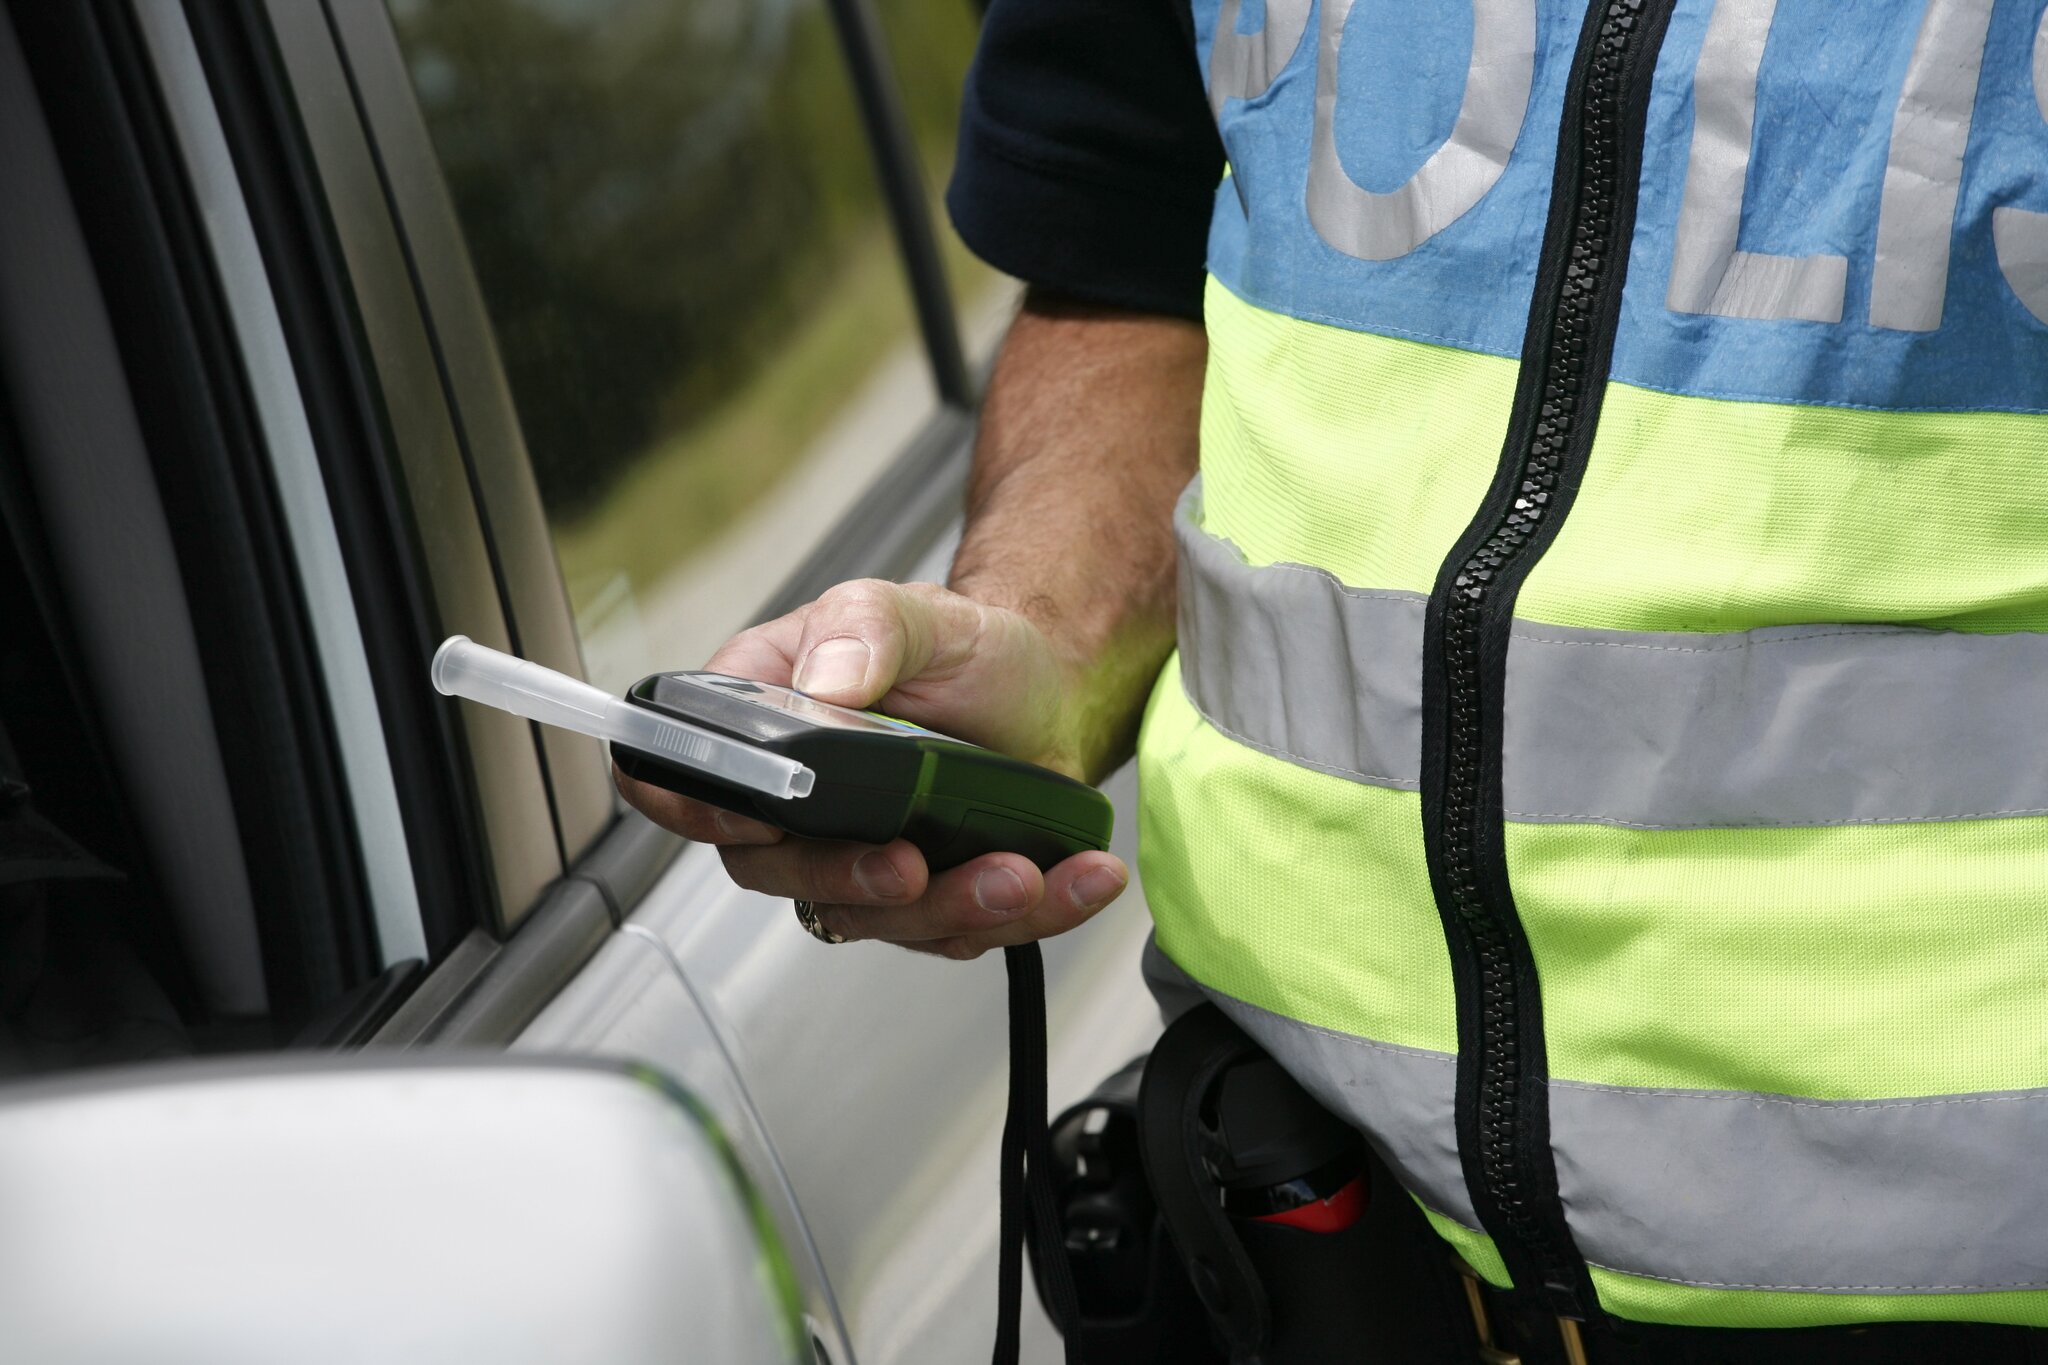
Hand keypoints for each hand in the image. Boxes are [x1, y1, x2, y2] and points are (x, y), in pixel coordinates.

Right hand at [613, 579, 1131, 958]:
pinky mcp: (932, 897)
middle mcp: (799, 806)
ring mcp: (861, 858)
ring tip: (1017, 876)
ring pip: (875, 917)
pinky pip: (962, 931)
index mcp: (763, 723)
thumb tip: (827, 681)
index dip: (693, 810)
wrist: (1047, 687)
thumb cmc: (962, 648)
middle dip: (846, 878)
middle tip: (908, 865)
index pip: (681, 780)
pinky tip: (1079, 881)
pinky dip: (1028, 915)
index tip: (750, 823)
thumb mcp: (914, 610)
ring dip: (949, 908)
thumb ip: (864, 627)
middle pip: (778, 871)